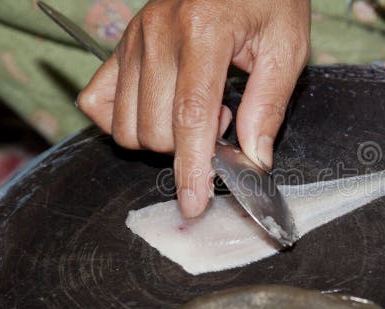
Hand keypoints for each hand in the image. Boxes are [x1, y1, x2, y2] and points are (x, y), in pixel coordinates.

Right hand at [77, 0, 309, 216]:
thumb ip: (269, 104)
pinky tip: (159, 109)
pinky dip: (124, 121)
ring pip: (126, 125)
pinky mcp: (121, 43)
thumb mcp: (287, 45)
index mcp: (203, 30)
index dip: (192, 167)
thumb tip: (253, 160)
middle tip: (224, 117)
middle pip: (155, 129)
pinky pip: (98, 102)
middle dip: (189, 146)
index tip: (194, 203)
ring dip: (162, 135)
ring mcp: (133, 37)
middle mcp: (158, 32)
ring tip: (198, 105)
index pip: (190, 116)